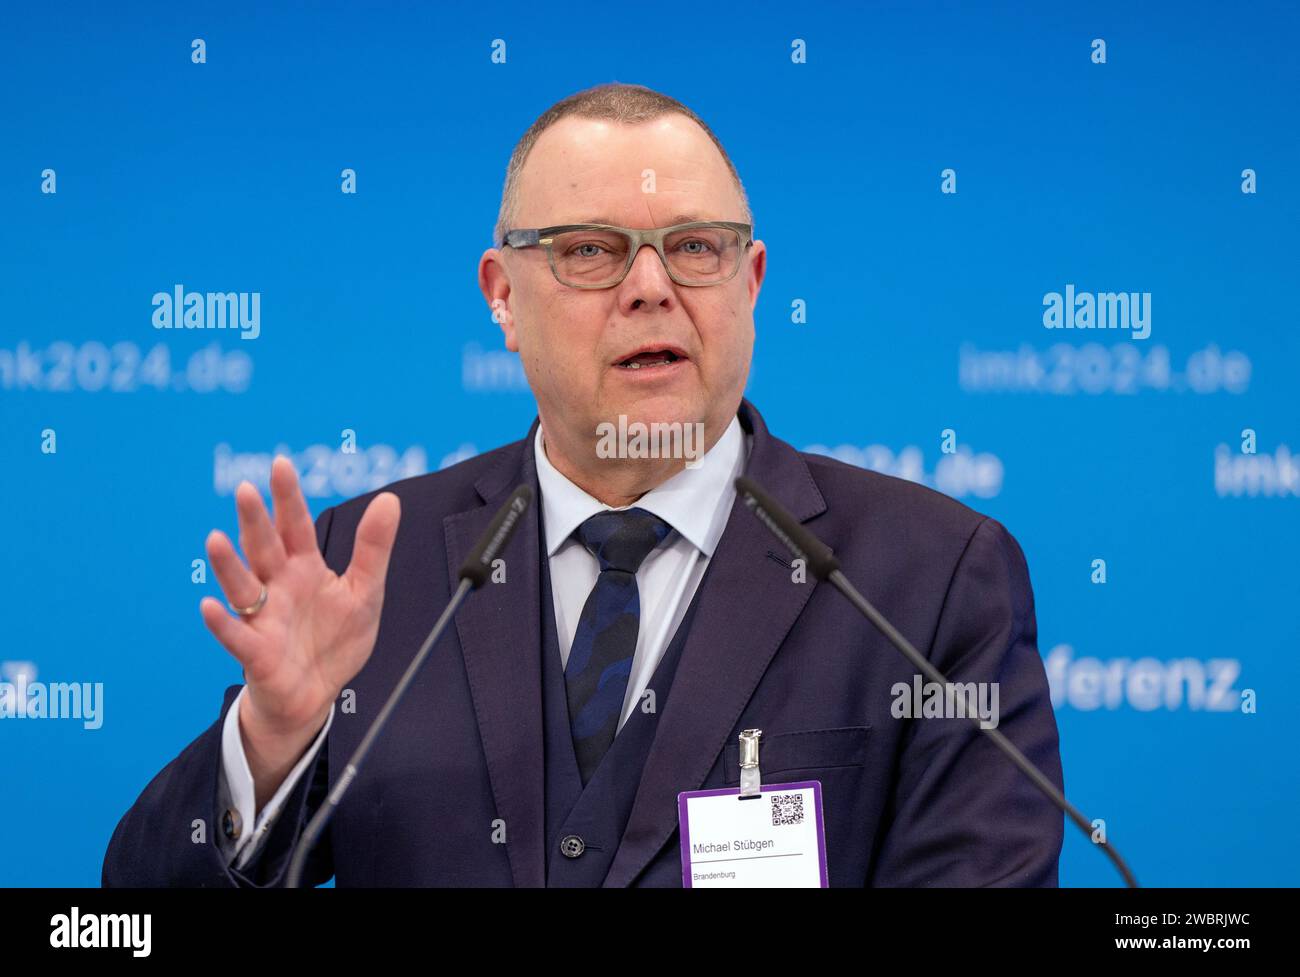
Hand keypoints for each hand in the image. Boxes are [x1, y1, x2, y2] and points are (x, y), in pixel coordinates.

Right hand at [200, 456, 399, 802]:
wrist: (317, 692)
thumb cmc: (335, 639)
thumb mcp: (365, 590)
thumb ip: (373, 547)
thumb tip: (390, 499)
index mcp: (304, 569)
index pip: (295, 527)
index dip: (288, 497)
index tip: (281, 464)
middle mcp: (278, 587)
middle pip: (264, 549)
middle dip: (255, 520)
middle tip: (246, 489)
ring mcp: (264, 618)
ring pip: (243, 587)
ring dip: (228, 565)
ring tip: (215, 539)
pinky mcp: (257, 653)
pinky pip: (237, 636)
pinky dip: (222, 623)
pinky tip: (209, 606)